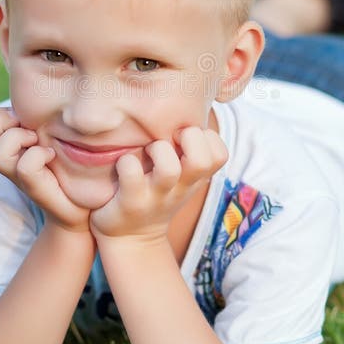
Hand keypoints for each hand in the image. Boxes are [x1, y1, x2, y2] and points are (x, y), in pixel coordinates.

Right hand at [0, 107, 90, 231]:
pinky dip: (37, 156)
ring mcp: (19, 177)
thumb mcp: (56, 127)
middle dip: (3, 127)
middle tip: (30, 131)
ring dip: (18, 140)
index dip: (0, 116)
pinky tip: (51, 155)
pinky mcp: (35, 189)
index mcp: (11, 144)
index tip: (25, 118)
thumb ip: (43, 107)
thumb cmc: (72, 162)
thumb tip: (28, 78)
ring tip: (39, 143)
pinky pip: (24, 166)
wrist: (87, 202)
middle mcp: (9, 161)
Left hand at [90, 126, 227, 243]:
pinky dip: (126, 163)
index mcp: (194, 178)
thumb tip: (187, 105)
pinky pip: (131, 173)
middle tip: (170, 139)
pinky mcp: (129, 203)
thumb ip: (188, 149)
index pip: (220, 153)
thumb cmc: (156, 194)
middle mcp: (180, 187)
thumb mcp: (181, 177)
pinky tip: (123, 164)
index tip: (185, 137)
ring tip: (147, 151)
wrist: (131, 239)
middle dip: (188, 138)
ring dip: (157, 150)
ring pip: (169, 169)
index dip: (206, 137)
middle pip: (203, 159)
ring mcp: (155, 196)